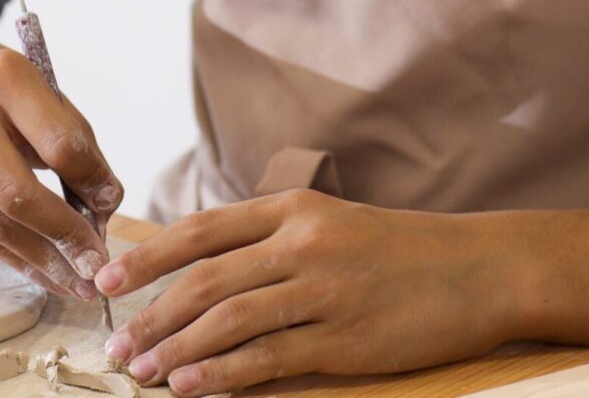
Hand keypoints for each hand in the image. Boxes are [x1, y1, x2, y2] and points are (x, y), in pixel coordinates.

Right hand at [0, 31, 121, 301]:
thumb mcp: (34, 88)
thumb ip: (72, 140)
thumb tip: (103, 207)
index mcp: (3, 76)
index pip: (60, 144)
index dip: (92, 181)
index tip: (110, 205)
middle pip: (20, 194)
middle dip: (66, 237)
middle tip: (98, 265)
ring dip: (43, 261)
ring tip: (77, 282)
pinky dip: (12, 257)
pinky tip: (41, 272)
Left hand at [93, 189, 524, 394]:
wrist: (482, 269)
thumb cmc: (401, 250)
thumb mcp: (331, 222)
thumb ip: (270, 240)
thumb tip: (200, 269)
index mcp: (293, 209)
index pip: (202, 231)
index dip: (148, 257)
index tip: (106, 280)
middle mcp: (303, 244)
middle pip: (205, 280)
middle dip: (151, 315)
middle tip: (116, 346)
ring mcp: (325, 291)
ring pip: (229, 320)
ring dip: (177, 350)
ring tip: (143, 372)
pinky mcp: (346, 339)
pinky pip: (269, 358)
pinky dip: (224, 374)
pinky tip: (192, 387)